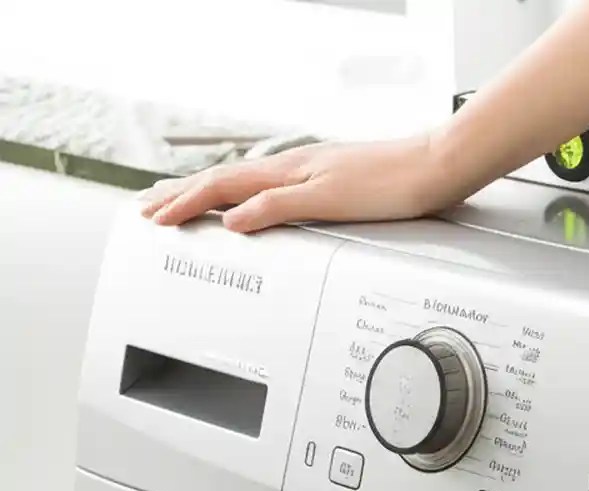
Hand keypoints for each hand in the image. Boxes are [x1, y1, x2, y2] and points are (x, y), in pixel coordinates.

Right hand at [139, 135, 450, 232]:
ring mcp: (311, 174)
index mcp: (287, 172)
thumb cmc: (392, 184)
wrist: (436, 171)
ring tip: (185, 201)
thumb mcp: (327, 200)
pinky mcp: (329, 183)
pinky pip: (270, 190)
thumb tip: (230, 220)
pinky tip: (248, 201)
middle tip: (149, 207)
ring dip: (209, 194)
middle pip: (226, 181)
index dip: (184, 204)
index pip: (221, 187)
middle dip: (184, 195)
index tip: (154, 219)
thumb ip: (276, 208)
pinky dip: (243, 197)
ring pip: (245, 184)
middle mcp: (295, 169)